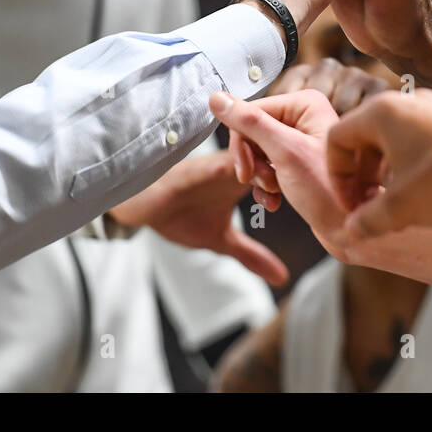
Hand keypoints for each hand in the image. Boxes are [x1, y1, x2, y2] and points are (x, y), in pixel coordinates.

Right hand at [108, 151, 288, 285]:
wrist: (142, 209)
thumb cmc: (179, 216)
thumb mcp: (221, 240)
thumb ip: (252, 255)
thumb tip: (281, 277)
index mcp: (242, 180)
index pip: (277, 170)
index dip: (289, 183)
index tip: (288, 205)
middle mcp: (233, 167)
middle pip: (269, 155)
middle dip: (282, 169)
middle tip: (284, 192)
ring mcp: (217, 165)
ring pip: (251, 154)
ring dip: (264, 169)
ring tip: (270, 189)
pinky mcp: (199, 168)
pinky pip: (223, 161)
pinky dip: (236, 167)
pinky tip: (243, 180)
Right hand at [210, 89, 352, 258]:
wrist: (352, 231)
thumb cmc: (329, 193)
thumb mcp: (285, 153)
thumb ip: (250, 123)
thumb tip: (218, 98)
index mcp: (305, 103)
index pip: (249, 113)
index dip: (242, 144)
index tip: (246, 171)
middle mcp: (304, 116)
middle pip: (251, 132)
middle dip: (252, 162)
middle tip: (265, 183)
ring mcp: (301, 140)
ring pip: (256, 151)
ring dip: (258, 176)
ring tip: (274, 192)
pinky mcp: (298, 162)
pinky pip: (267, 166)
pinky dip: (265, 184)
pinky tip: (274, 201)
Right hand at [325, 89, 431, 237]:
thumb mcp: (402, 208)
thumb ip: (368, 220)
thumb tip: (352, 230)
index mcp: (381, 113)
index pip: (336, 139)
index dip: (337, 177)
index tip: (352, 205)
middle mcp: (402, 102)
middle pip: (361, 137)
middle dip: (359, 176)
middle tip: (367, 208)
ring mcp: (428, 107)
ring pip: (388, 139)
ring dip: (381, 172)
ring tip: (392, 205)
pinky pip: (413, 138)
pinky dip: (405, 164)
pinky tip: (419, 193)